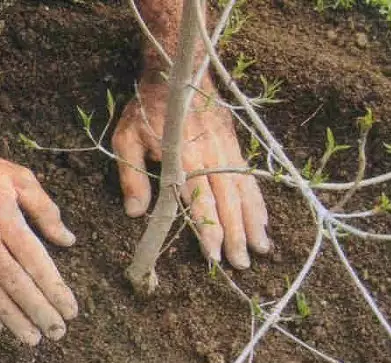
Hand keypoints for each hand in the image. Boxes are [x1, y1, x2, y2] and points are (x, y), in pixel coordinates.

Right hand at [0, 139, 77, 344]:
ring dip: (13, 319)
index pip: (35, 262)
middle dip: (39, 311)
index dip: (54, 289)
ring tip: (31, 338)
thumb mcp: (17, 176)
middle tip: (58, 332)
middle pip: (16, 284)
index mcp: (5, 219)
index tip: (71, 309)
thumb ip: (45, 209)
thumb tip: (67, 240)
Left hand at [111, 79, 269, 268]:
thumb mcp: (127, 139)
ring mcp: (227, 150)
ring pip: (244, 192)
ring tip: (261, 249)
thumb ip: (132, 177)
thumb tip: (135, 214)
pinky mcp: (234, 145)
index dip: (208, 228)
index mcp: (184, 158)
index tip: (214, 254)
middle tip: (241, 263)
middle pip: (228, 201)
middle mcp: (211, 156)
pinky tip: (263, 221)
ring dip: (253, 222)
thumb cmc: (148, 109)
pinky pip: (249, 178)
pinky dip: (257, 201)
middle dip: (235, 234)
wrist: (179, 71)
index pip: (200, 200)